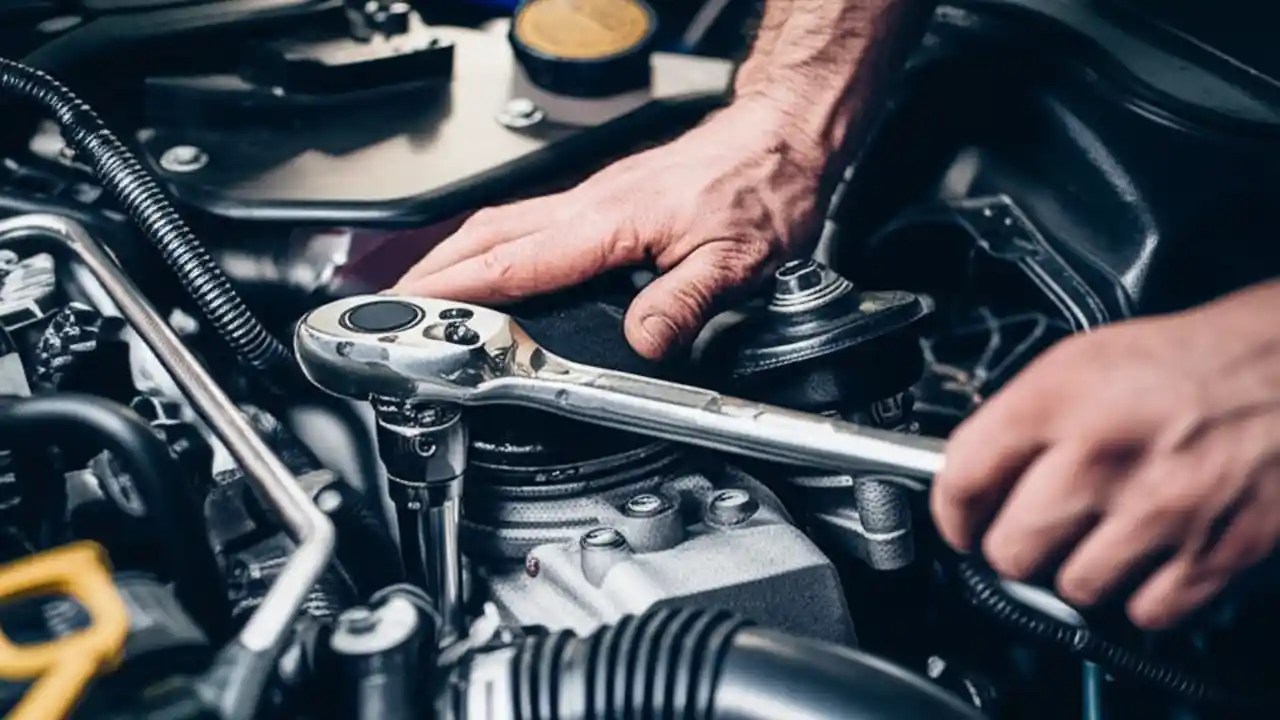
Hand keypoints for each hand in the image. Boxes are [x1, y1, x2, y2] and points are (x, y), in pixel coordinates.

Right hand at [391, 99, 826, 359]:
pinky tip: (497, 266)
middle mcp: (591, 204)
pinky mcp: (607, 199)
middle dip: (434, 271)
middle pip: (489, 235)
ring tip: (427, 291)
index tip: (413, 308)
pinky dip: (495, 246)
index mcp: (610, 221)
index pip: (515, 261)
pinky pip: (532, 222)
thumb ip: (683, 305)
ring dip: (457, 256)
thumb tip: (640, 346)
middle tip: (395, 306)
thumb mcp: (736, 259)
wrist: (779, 138)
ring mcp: (595, 199)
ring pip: (504, 224)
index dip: (458, 289)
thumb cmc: (761, 186)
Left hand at [931, 281, 1279, 628]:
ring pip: (1073, 588)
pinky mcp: (1213, 550)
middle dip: (1012, 549)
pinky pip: (1145, 611)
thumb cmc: (1183, 364)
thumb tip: (973, 475)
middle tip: (1030, 534)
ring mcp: (1158, 508)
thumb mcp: (1078, 363)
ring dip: (1077, 575)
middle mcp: (1100, 456)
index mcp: (1057, 401)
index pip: (963, 478)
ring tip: (1095, 541)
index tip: (960, 524)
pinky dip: (1142, 597)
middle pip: (1010, 551)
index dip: (951, 512)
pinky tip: (1146, 560)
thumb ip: (1018, 420)